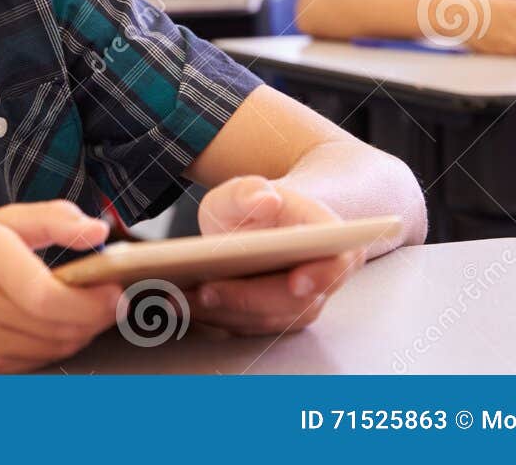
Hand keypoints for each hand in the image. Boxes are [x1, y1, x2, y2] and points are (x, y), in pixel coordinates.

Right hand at [0, 201, 121, 372]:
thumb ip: (52, 219)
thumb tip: (97, 232)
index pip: (45, 294)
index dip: (90, 300)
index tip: (114, 289)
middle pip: (54, 326)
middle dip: (95, 316)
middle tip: (112, 298)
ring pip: (49, 348)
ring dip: (80, 333)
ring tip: (88, 309)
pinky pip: (31, 363)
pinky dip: (54, 346)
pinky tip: (57, 326)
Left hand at [185, 176, 363, 335]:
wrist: (259, 223)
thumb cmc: (258, 204)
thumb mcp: (244, 187)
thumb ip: (250, 190)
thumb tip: (265, 199)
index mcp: (327, 238)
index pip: (336, 262)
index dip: (321, 275)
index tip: (297, 283)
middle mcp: (321, 278)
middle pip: (293, 301)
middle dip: (247, 299)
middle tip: (206, 290)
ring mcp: (299, 304)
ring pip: (267, 319)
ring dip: (223, 313)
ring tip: (179, 299)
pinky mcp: (272, 319)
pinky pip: (247, 327)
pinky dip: (214, 319)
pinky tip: (182, 306)